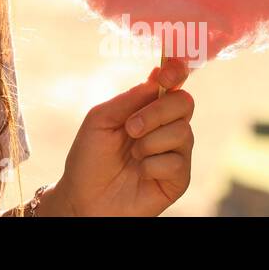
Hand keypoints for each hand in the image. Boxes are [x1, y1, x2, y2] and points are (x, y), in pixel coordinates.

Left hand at [48, 58, 194, 215]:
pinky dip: (152, 166)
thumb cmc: (89, 158)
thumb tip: (158, 77)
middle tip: (130, 128)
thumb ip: (130, 98)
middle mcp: (166, 126)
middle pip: (185, 102)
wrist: (84, 198)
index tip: (167, 73)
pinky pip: (178, 162)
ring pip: (183, 132)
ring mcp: (176, 153)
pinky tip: (139, 173)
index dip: (176, 72)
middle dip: (156, 112)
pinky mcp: (179, 179)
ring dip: (149, 143)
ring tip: (131, 156)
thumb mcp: (101, 119)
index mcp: (147, 108)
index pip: (173, 83)